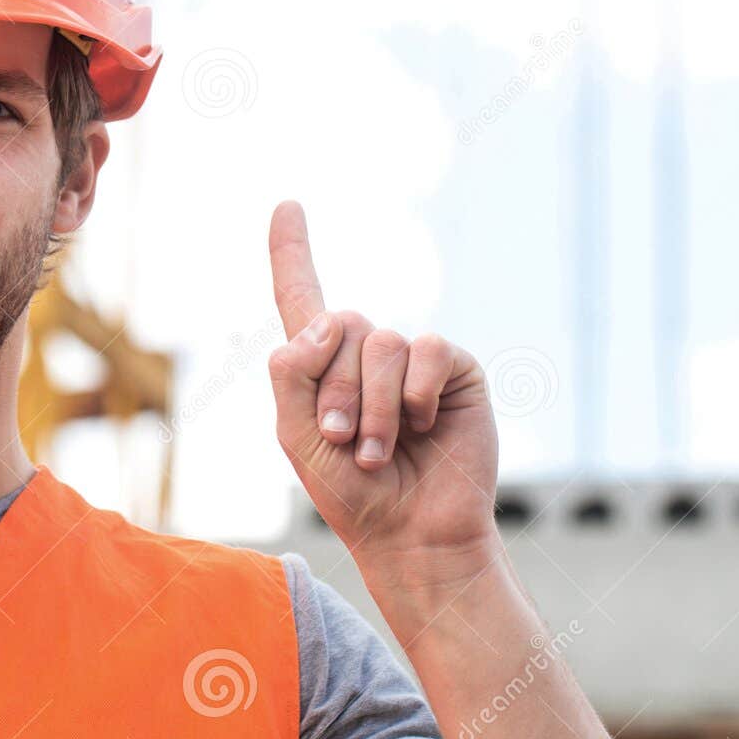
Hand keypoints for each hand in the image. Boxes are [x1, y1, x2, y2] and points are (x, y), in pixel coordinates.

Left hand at [266, 200, 499, 583]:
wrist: (410, 533)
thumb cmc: (350, 492)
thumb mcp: (294, 435)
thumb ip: (290, 372)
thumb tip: (328, 321)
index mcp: (320, 364)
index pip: (301, 294)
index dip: (290, 250)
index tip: (286, 204)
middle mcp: (365, 352)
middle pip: (338, 323)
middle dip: (333, 388)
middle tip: (342, 441)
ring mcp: (410, 358)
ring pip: (379, 341)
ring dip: (371, 406)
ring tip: (377, 451)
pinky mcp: (453, 369)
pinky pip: (425, 352)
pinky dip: (412, 396)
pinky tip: (422, 428)